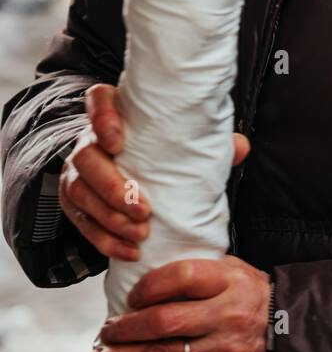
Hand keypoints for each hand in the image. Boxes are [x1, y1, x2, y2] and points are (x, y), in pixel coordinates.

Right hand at [59, 83, 249, 260]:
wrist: (134, 174)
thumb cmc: (161, 153)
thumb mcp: (182, 143)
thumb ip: (208, 142)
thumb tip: (239, 147)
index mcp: (115, 116)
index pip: (98, 100)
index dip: (103, 117)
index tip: (118, 141)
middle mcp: (90, 141)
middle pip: (87, 157)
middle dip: (112, 186)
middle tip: (144, 209)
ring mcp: (78, 172)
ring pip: (81, 192)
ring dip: (110, 218)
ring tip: (140, 234)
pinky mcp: (73, 202)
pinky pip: (81, 222)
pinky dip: (104, 240)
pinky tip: (129, 251)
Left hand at [91, 256, 271, 351]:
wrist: (295, 333)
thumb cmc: (253, 297)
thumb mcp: (234, 270)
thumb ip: (197, 271)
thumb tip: (149, 280)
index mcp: (228, 282)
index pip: (181, 276)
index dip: (149, 286)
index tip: (132, 296)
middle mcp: (224, 315)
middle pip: (163, 321)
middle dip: (125, 328)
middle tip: (106, 331)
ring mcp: (221, 351)